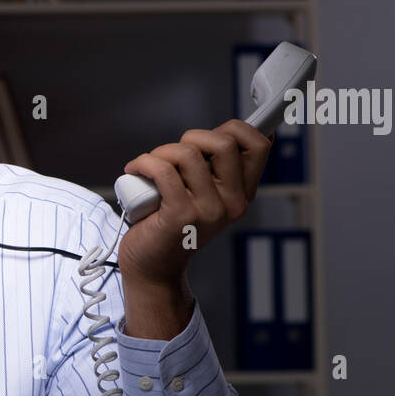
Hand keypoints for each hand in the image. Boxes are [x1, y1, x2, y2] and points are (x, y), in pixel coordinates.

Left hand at [116, 119, 272, 285]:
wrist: (153, 267)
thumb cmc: (171, 223)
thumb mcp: (202, 195)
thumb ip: (214, 168)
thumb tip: (222, 131)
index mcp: (242, 194)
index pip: (259, 145)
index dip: (236, 128)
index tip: (212, 133)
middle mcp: (232, 203)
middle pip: (225, 143)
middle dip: (194, 136)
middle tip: (174, 153)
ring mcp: (208, 211)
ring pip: (188, 153)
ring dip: (162, 152)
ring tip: (150, 166)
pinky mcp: (180, 215)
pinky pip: (163, 170)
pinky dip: (144, 162)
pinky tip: (135, 170)